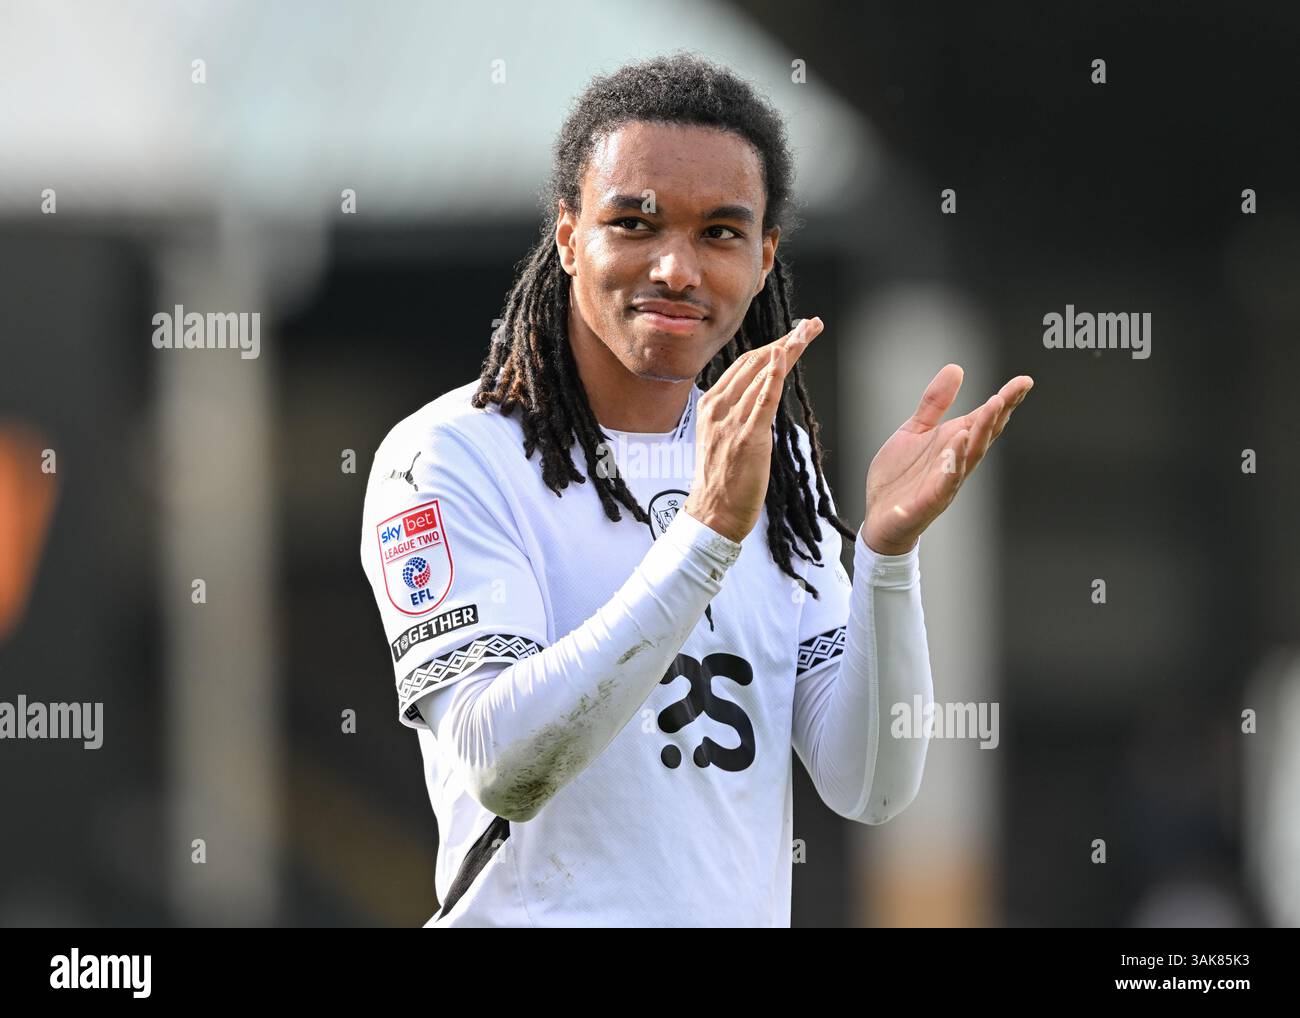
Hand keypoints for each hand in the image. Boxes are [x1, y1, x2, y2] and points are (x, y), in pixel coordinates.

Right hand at [684, 316, 824, 542]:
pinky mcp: (747, 437)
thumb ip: (734, 413)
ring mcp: (731, 422)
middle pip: (754, 362)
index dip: (770, 347)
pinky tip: (785, 356)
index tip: (791, 335)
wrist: (713, 513)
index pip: (743, 365)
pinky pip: (762, 400)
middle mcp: (717, 408)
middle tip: (810, 325)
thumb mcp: (720, 437)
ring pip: (761, 375)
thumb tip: (756, 397)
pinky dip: (773, 376)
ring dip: (788, 349)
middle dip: (785, 340)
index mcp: (710, 405)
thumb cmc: (721, 481)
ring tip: (809, 331)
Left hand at [861, 365, 1032, 554]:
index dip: (1005, 401)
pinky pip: (942, 486)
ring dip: (976, 439)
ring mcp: (944, 483)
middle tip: (1007, 394)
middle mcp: (956, 462)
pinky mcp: (927, 502)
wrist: (880, 517)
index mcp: (955, 444)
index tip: (1025, 381)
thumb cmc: (901, 475)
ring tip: (984, 414)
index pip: (985, 420)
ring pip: (967, 460)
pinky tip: (954, 452)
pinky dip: (949, 471)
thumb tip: (957, 368)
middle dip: (995, 416)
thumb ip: (936, 403)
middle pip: (982, 438)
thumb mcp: (916, 430)